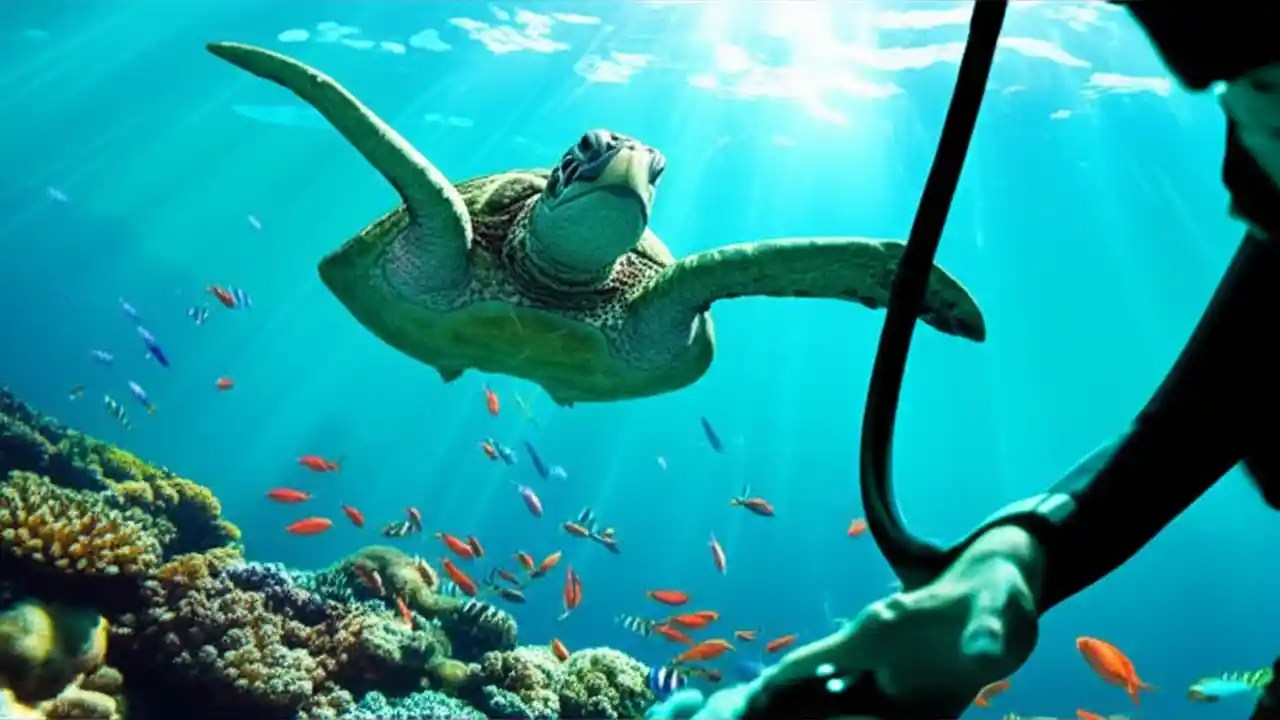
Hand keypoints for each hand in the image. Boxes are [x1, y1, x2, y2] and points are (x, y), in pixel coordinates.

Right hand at [645, 524, 1045, 719]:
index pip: (808, 661)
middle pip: (805, 687)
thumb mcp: (998, 611)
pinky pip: (861, 715)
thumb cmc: (996, 594)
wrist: (1005, 591)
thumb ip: (987, 633)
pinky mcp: (905, 694)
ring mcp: (884, 674)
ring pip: (828, 705)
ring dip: (802, 718)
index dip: (773, 686)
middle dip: (774, 711)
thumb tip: (986, 654)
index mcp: (876, 633)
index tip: (740, 711)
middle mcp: (870, 654)